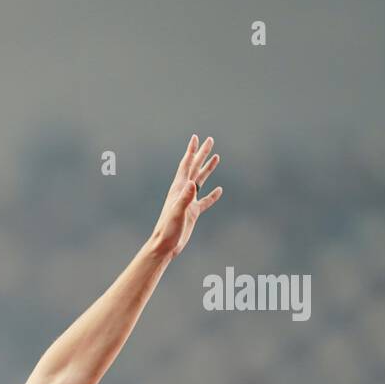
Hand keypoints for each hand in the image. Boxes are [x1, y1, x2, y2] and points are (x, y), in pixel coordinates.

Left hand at [148, 134, 222, 258]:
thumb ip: (185, 198)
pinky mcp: (193, 212)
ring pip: (200, 181)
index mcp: (179, 189)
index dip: (191, 151)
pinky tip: (219, 190)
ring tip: (216, 157)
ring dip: (208, 169)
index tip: (196, 138)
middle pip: (194, 168)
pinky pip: (205, 201)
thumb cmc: (168, 229)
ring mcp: (188, 201)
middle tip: (210, 140)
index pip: (186, 165)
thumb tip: (193, 183)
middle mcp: (183, 192)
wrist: (165, 245)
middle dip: (202, 154)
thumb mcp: (178, 212)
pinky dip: (212, 195)